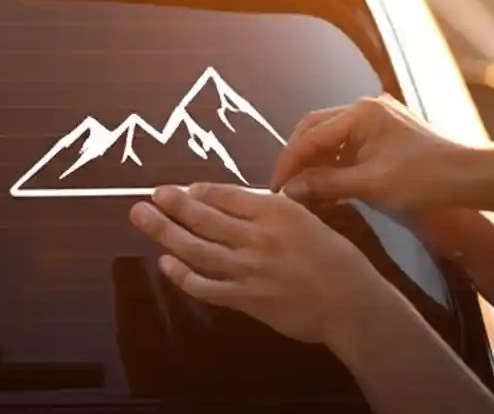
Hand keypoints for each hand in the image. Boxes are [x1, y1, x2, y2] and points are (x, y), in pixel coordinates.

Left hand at [128, 183, 397, 347]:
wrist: (351, 303)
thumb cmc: (335, 259)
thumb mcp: (307, 219)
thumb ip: (270, 212)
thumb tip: (234, 204)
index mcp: (276, 210)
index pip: (225, 195)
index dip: (198, 192)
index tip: (180, 190)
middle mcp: (258, 236)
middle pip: (204, 217)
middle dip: (172, 204)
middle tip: (150, 196)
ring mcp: (249, 269)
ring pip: (197, 248)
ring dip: (165, 232)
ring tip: (142, 218)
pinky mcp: (246, 299)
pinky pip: (205, 286)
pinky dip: (182, 276)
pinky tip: (165, 264)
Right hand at [270, 95, 477, 213]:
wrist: (469, 178)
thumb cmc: (424, 180)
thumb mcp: (369, 184)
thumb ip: (326, 183)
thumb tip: (290, 190)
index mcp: (360, 113)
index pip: (310, 135)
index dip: (289, 163)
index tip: (276, 189)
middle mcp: (366, 108)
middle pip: (315, 129)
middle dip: (297, 158)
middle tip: (284, 186)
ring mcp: (377, 119)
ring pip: (331, 137)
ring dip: (315, 162)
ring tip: (302, 189)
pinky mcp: (386, 133)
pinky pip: (348, 144)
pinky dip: (334, 164)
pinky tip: (327, 185)